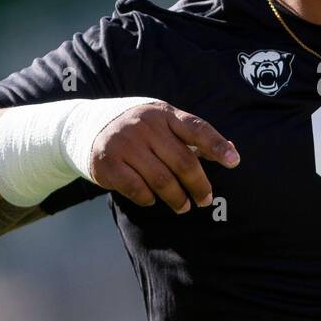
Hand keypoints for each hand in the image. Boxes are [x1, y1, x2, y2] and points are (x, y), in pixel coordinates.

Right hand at [90, 101, 239, 212]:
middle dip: (199, 185)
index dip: (217, 145)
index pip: (196, 128)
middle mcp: (145, 126)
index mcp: (164, 114)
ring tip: (184, 206)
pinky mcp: (108, 163)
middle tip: (205, 200)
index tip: (234, 162)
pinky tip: (153, 200)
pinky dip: (149, 199)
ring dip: (177, 198)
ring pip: (161, 180)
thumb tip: (231, 152)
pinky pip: (137, 189)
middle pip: (183, 161)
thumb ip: (194, 137)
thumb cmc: (139, 128)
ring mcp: (125, 144)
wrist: (86, 126)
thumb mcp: (164, 122)